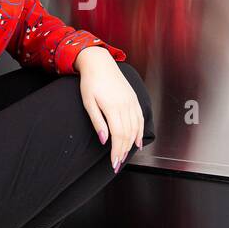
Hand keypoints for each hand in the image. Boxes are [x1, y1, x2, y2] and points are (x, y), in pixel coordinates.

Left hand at [75, 46, 144, 170]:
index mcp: (113, 107)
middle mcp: (125, 105)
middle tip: (117, 164)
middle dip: (123, 152)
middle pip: (127, 134)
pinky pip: (140, 118)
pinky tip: (137, 142)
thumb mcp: (88, 102)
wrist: (99, 62)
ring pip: (135, 128)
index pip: (118, 135)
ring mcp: (131, 102)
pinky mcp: (134, 99)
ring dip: (131, 144)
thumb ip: (97, 121)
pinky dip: (140, 132)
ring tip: (125, 156)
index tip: (113, 163)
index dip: (116, 151)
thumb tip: (104, 140)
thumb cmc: (90, 82)